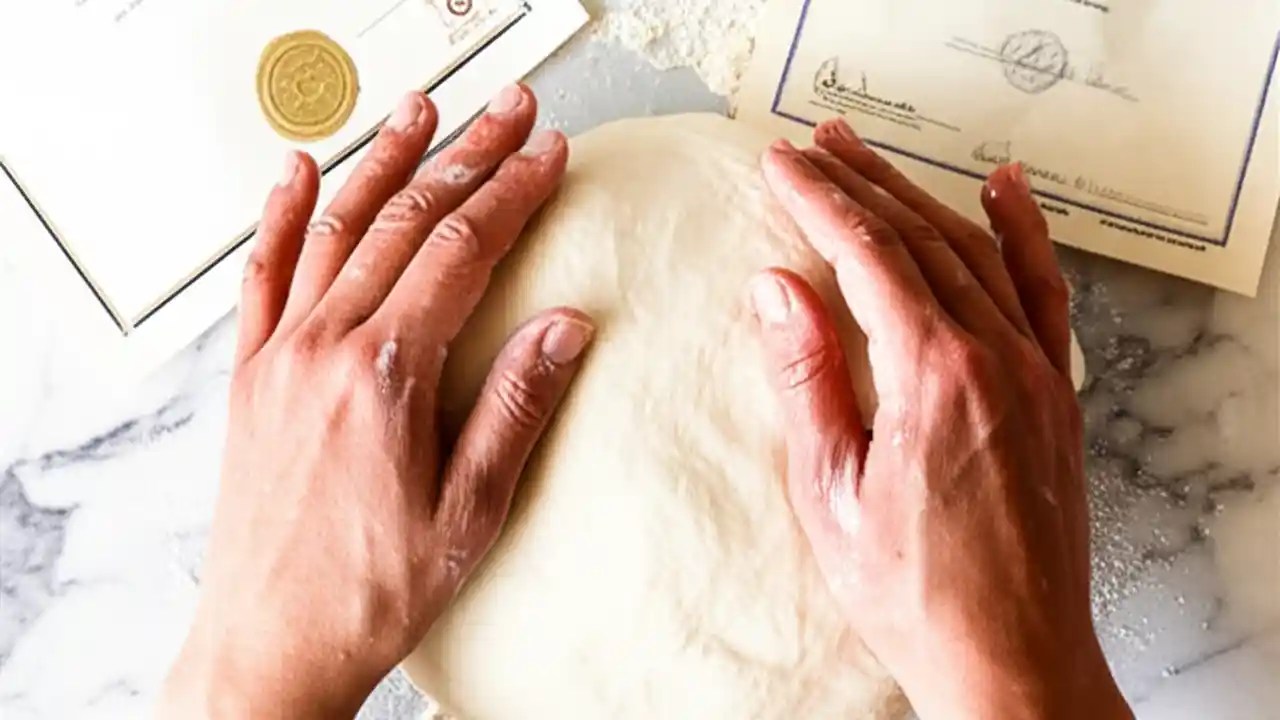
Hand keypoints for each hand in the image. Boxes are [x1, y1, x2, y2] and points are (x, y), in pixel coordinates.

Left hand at [158, 85, 592, 718]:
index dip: (512, 193)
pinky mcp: (249, 374)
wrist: (271, 643)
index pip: (460, 251)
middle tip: (510, 111)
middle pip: (404, 220)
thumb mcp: (471, 510)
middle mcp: (323, 347)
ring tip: (423, 113)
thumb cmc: (370, 589)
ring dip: (384, 161)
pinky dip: (279, 213)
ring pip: (335, 227)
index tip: (547, 155)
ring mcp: (278, 354)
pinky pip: (261, 273)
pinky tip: (295, 171)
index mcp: (386, 374)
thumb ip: (516, 406)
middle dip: (466, 155)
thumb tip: (564, 325)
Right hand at [750, 120, 1130, 718]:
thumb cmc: (915, 592)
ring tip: (874, 159)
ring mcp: (1038, 372)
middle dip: (862, 182)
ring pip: (976, 253)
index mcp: (935, 376)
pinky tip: (1007, 193)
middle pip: (922, 238)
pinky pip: (1043, 291)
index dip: (820, 201)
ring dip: (921, 197)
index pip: (870, 254)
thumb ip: (808, 378)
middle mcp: (997, 358)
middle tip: (817, 145)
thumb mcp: (831, 490)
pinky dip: (1023, 235)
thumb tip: (778, 290)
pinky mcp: (1057, 394)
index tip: (783, 165)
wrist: (1010, 657)